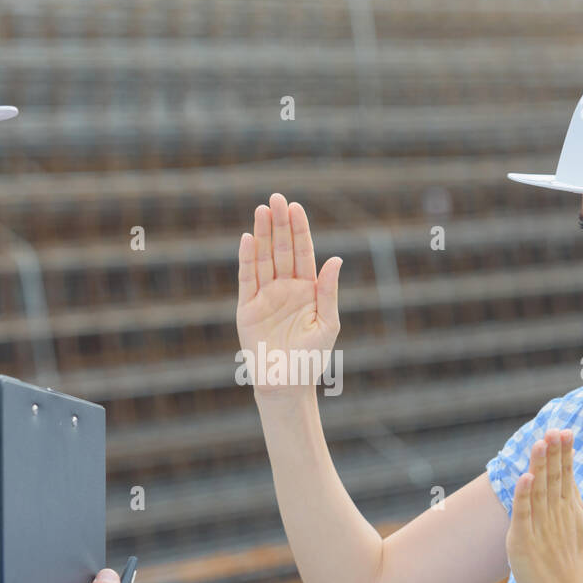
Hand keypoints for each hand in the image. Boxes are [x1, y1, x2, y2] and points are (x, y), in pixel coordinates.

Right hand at [235, 193, 342, 400]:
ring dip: (262, 234)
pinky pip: (247, 279)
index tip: (295, 207)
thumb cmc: (312, 358)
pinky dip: (247, 259)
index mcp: (307, 289)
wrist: (287, 384)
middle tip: (276, 198)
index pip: (303, 253)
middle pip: (281, 249)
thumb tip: (335, 259)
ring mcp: (265, 296)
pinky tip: (248, 238)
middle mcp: (285, 288)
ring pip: (263, 258)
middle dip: (279, 224)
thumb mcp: (327, 323)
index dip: (299, 230)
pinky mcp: (246, 308)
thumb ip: (329, 292)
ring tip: (261, 210)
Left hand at [505, 428, 582, 582]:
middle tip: (555, 431)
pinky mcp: (523, 540)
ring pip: (539, 491)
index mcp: (567, 510)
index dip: (563, 454)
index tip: (563, 431)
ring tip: (540, 443)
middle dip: (554, 454)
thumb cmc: (565, 560)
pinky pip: (523, 514)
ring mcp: (541, 527)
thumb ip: (570, 498)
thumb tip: (568, 470)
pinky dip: (523, 495)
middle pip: (555, 479)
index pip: (565, 476)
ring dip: (539, 466)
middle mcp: (556, 515)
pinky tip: (525, 477)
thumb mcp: (574, 524)